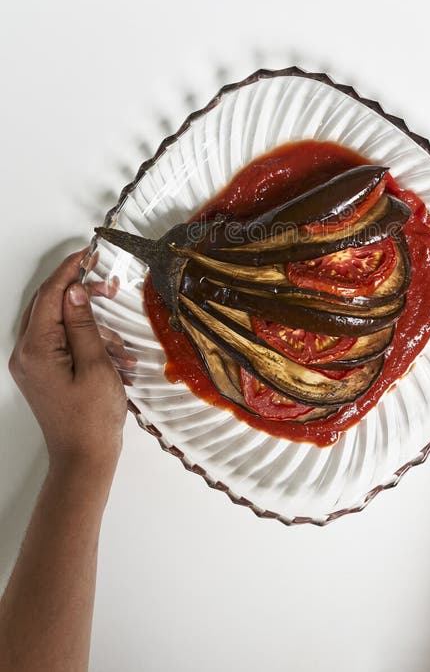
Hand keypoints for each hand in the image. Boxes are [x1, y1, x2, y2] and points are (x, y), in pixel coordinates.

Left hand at [9, 250, 129, 479]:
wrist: (84, 459)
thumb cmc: (92, 418)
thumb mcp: (96, 365)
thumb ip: (83, 324)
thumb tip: (76, 291)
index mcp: (36, 349)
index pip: (50, 295)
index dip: (69, 271)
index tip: (88, 254)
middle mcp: (26, 354)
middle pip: (50, 306)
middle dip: (82, 295)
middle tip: (110, 289)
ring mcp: (32, 364)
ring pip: (59, 324)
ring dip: (91, 326)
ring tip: (119, 346)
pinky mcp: (42, 372)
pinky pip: (62, 342)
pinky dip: (86, 341)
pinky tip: (113, 357)